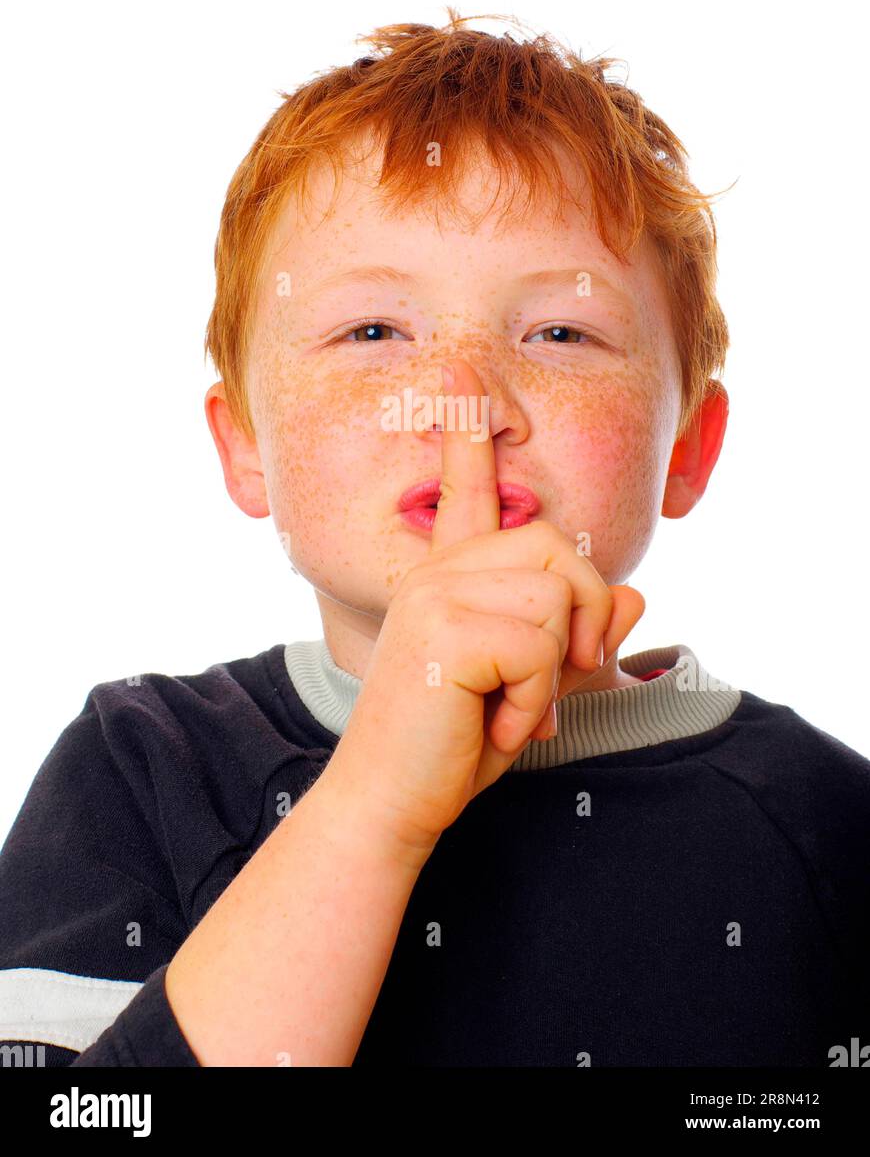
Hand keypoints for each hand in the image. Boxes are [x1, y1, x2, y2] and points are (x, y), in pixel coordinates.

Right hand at [324, 357, 644, 857]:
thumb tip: (636, 595)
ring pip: (560, 601)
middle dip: (584, 621)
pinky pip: (542, 649)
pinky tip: (496, 726)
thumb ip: (576, 639)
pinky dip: (536, 703)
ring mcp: (438, 593)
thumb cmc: (451, 746)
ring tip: (505, 712)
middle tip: (551, 683)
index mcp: (449, 577)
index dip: (468, 438)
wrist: (391, 800)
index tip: (463, 376)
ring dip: (551, 677)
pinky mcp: (446, 627)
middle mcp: (440, 572)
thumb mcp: (529, 688)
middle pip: (561, 553)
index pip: (467, 493)